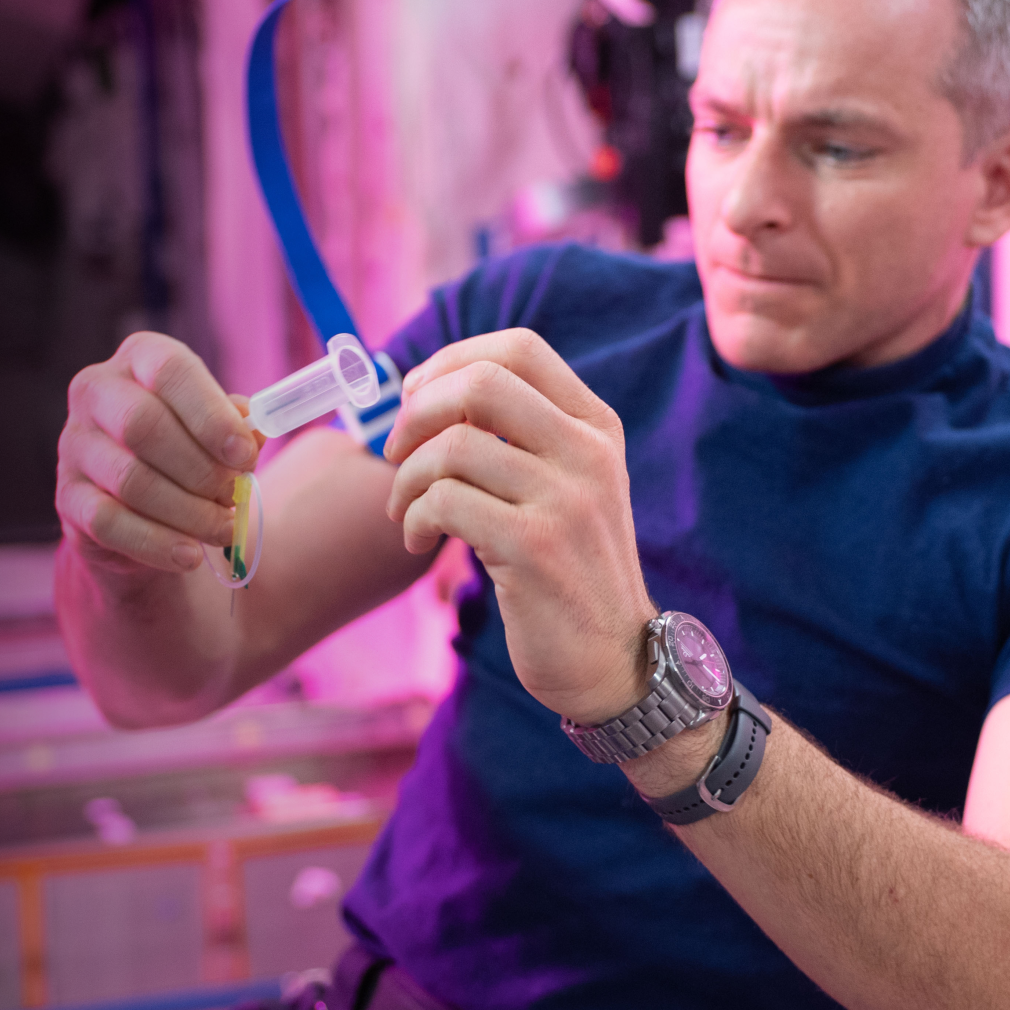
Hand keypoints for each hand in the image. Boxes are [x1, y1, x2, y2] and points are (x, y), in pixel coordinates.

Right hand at [57, 332, 260, 575]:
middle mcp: (96, 391)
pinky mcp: (67, 496)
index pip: (170, 370)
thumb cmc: (188, 454)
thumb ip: (238, 427)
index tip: (244, 455)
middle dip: (201, 469)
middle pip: (145, 425)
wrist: (144, 509)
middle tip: (235, 496)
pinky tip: (189, 554)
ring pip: (130, 479)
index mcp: (138, 358)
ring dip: (188, 512)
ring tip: (223, 528)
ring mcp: (74, 444)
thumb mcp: (218, 432)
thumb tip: (253, 431)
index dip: (211, 414)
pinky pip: (110, 522)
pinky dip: (157, 543)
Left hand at [382, 329, 654, 723]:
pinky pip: (445, 502)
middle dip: (416, 412)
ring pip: (451, 447)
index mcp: (595, 426)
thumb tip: (428, 389)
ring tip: (403, 511)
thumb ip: (522, 435)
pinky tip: (416, 541)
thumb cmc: (568, 569)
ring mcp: (565, 500)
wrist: (614, 661)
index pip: (518, 348)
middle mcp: (588, 453)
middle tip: (394, 454)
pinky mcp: (534, 548)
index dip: (450, 360)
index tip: (414, 396)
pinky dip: (412, 519)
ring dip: (405, 479)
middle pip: (481, 383)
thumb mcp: (566, 486)